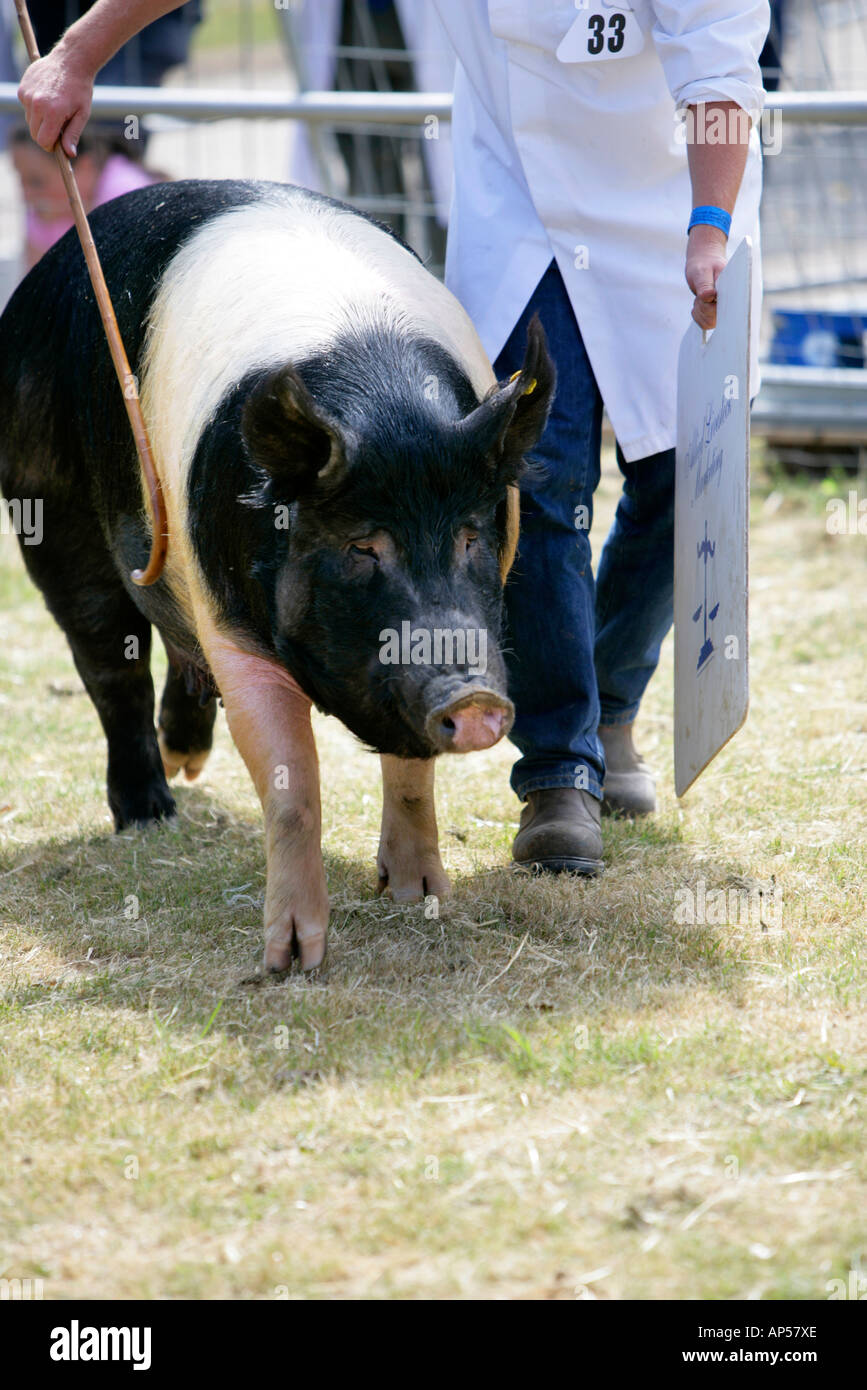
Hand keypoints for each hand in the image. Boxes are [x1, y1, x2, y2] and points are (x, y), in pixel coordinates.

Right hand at [17, 43, 93, 157]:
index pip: (43, 141)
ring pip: (30, 121)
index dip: (51, 145)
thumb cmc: (80, 89)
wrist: (71, 61)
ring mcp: (27, 95)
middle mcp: (37, 104)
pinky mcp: (22, 88)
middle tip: (58, 125)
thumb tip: (69, 154)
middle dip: (45, 134)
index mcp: (52, 112)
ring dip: (40, 120)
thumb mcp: (82, 114)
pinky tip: (46, 97)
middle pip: (34, 133)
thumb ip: (73, 134)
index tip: (57, 143)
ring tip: (54, 107)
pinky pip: (26, 107)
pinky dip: (34, 108)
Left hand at [685, 223, 727, 331]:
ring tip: (701, 295)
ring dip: (700, 311)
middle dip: (703, 308)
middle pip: (715, 319)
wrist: (705, 263)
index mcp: (734, 291)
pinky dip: (698, 314)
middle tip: (702, 293)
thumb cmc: (704, 265)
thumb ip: (705, 284)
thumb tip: (710, 296)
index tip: (709, 299)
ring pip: (709, 323)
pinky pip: (705, 324)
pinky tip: (699, 302)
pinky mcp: (716, 315)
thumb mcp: (701, 271)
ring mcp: (724, 311)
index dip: (715, 309)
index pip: (727, 309)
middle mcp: (732, 303)